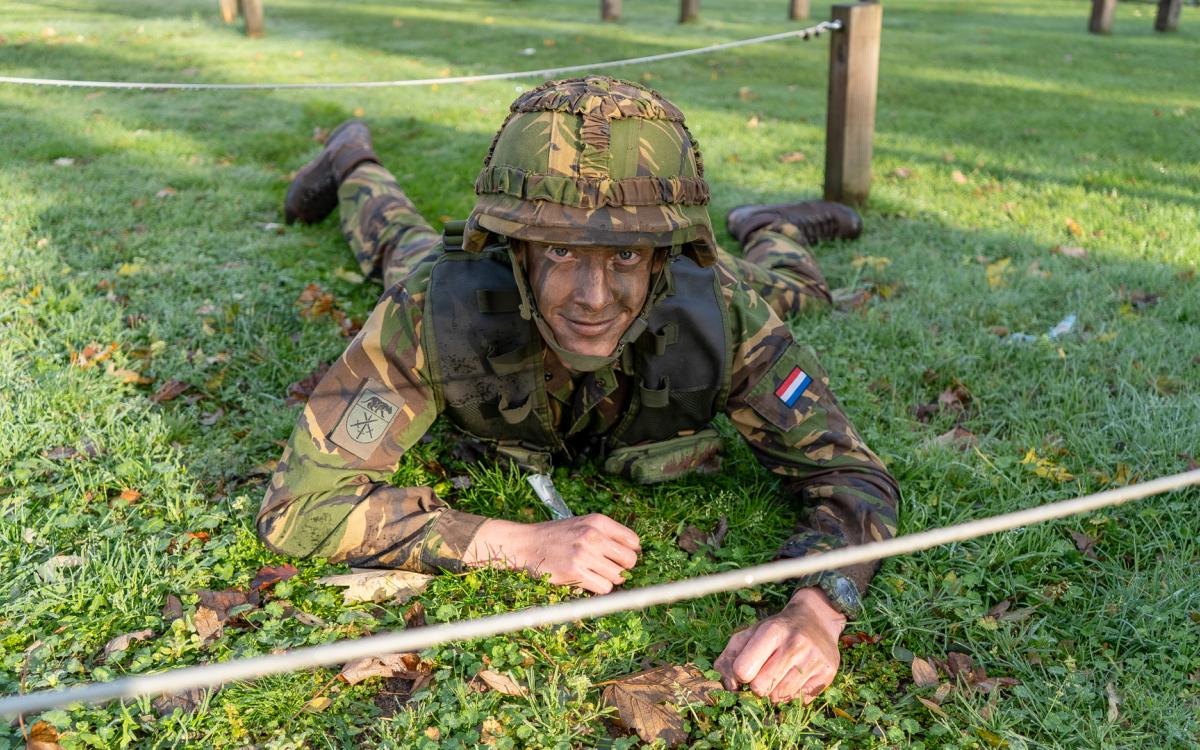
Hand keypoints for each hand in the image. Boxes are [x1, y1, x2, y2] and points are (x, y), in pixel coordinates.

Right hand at [465, 514, 639, 594]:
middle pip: (630, 560)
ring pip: (618, 576)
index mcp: (598, 521)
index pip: (633, 541)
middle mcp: (593, 535)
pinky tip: (587, 580)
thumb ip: (607, 534)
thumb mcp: (582, 524)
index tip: (620, 558)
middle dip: (623, 568)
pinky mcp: (575, 572)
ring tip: (594, 573)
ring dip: (609, 579)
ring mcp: (584, 554)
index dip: (630, 552)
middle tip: (609, 568)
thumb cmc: (556, 536)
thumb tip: (635, 552)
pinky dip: (599, 588)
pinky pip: (604, 588)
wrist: (525, 543)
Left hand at [714, 587, 846, 703]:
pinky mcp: (827, 673)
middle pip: (761, 688)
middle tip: (763, 675)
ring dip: (775, 692)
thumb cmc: (778, 629)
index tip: (747, 669)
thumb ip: (730, 657)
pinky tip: (795, 679)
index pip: (743, 670)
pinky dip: (793, 695)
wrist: (817, 619)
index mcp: (772, 631)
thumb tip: (729, 686)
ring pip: (780, 697)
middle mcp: (795, 644)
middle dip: (757, 686)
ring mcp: (813, 659)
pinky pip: (799, 700)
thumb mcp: (750, 633)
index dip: (741, 675)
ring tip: (779, 676)